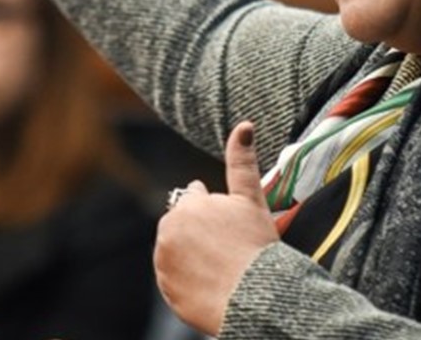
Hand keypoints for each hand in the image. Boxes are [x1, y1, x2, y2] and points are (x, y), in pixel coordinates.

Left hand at [154, 121, 278, 334]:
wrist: (255, 296)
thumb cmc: (256, 246)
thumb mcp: (251, 200)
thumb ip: (241, 162)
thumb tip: (244, 124)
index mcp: (189, 204)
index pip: (193, 196)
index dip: (210, 208)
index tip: (225, 223)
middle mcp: (170, 227)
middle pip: (182, 223)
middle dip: (197, 230)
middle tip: (225, 247)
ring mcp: (164, 258)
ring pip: (176, 250)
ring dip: (189, 253)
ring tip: (219, 266)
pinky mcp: (164, 285)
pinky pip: (173, 278)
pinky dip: (185, 278)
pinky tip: (209, 282)